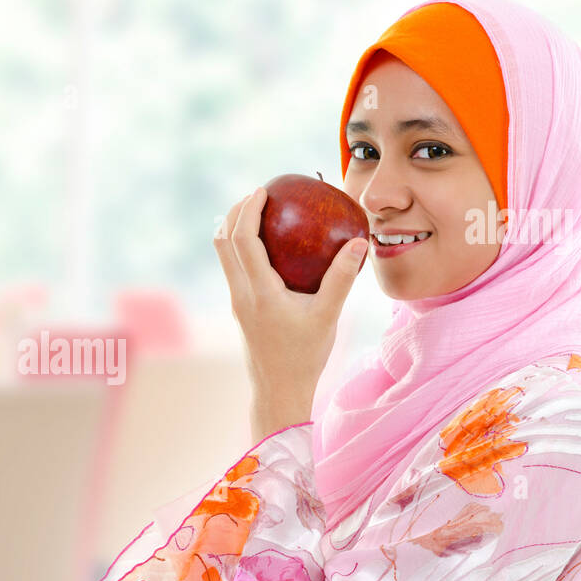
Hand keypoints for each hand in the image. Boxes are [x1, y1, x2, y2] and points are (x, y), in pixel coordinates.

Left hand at [213, 185, 368, 441]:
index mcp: (259, 293)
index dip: (248, 210)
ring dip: (233, 229)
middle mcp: (240, 294)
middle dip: (235, 212)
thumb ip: (341, 279)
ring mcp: (237, 301)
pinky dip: (241, 248)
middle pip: (222, 241)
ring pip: (223, 255)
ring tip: (258, 213)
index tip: (262, 189)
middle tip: (257, 194)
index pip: (243, 240)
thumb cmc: (305, 356)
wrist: (279, 391)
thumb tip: (357, 242)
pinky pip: (233, 268)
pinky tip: (268, 245)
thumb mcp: (328, 317)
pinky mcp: (240, 308)